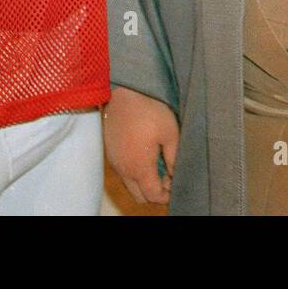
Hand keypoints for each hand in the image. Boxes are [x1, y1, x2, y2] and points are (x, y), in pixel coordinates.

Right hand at [103, 86, 178, 204]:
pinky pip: (123, 172)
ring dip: (144, 182)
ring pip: (130, 185)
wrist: (123, 92)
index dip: (167, 196)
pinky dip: (135, 173)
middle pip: (139, 196)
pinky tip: (146, 156)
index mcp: (139, 167)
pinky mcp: (110, 153)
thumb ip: (174, 158)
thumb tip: (175, 176)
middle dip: (155, 193)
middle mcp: (123, 169)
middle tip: (169, 177)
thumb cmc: (149, 110)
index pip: (152, 196)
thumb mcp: (170, 133)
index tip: (176, 184)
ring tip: (159, 165)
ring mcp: (114, 162)